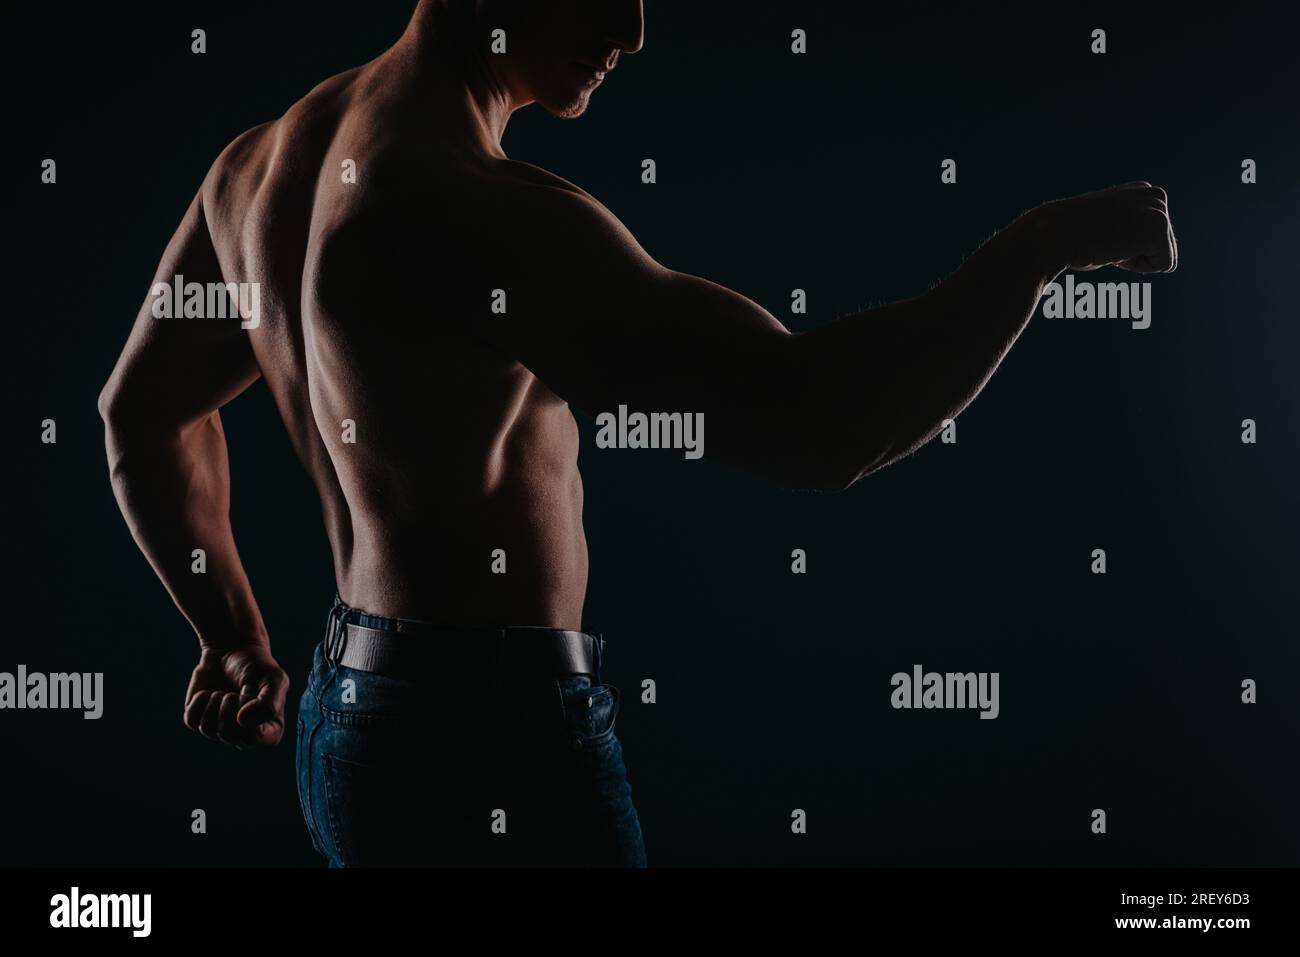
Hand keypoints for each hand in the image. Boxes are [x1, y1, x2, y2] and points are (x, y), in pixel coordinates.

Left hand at [183, 644, 289, 747]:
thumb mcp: (274, 679)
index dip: (248, 711)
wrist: (232, 649)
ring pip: (207, 729)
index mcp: (269, 730)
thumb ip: (268, 704)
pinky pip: (191, 721)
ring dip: (214, 702)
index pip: (252, 738)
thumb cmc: (257, 665)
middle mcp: (244, 735)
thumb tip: (242, 721)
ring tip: (223, 691)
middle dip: (228, 705)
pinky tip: (209, 692)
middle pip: (227, 734)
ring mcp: (220, 730)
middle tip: (236, 690)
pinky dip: (199, 701)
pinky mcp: (199, 721)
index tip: (250, 690)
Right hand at [1034, 181, 1177, 273]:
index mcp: (1142, 191)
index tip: (1100, 234)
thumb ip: (1122, 229)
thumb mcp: (1101, 226)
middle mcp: (1155, 195)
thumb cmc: (1068, 237)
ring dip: (1133, 260)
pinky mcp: (1160, 229)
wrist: (1053, 235)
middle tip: (1103, 241)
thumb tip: (1123, 245)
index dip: (1124, 246)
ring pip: (1163, 256)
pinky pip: (1164, 265)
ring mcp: (1160, 210)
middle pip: (1163, 246)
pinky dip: (1138, 267)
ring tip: (1107, 242)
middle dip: (1133, 254)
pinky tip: (1115, 249)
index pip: (1151, 236)